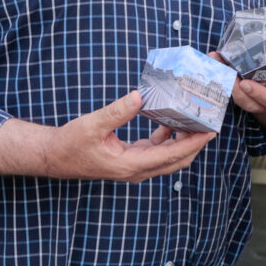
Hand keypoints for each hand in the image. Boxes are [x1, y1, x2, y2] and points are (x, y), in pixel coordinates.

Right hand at [0, 92, 214, 182]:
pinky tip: (168, 120)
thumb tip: (139, 96)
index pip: (171, 156)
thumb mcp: (93, 124)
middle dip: (195, 144)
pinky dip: (167, 138)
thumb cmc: (71, 143)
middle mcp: (136, 169)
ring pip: (168, 157)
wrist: (54, 156)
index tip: (210, 131)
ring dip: (182, 141)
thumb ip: (117, 111)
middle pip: (176, 160)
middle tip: (208, 123)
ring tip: (193, 119)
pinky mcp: (130, 160)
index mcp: (131, 165)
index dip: (193, 143)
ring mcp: (134, 166)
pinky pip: (156, 151)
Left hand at [210, 8, 265, 127]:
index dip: (257, 92)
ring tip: (215, 59)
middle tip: (222, 65)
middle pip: (246, 100)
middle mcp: (264, 104)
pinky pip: (230, 91)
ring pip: (235, 97)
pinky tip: (215, 62)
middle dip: (232, 85)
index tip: (245, 83)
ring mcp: (251, 102)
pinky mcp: (241, 97)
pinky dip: (222, 78)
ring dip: (224, 79)